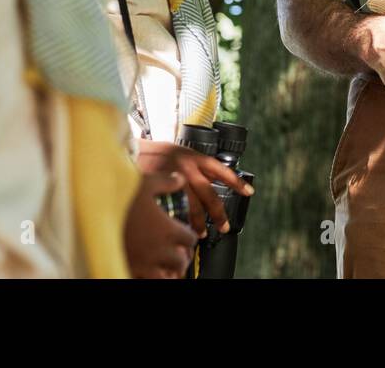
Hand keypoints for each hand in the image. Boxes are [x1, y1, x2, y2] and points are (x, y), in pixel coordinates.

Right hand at [124, 170, 197, 278]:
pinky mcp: (127, 269)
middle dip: (182, 257)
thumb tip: (179, 179)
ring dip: (169, 271)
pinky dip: (150, 276)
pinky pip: (145, 279)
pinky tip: (145, 269)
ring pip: (166, 276)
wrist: (90, 214)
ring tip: (165, 266)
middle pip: (181, 261)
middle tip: (179, 253)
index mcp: (167, 230)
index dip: (190, 237)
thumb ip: (166, 182)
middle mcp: (158, 250)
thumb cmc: (117, 198)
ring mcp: (142, 263)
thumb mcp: (146, 183)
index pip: (190, 239)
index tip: (186, 235)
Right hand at [136, 140, 253, 237]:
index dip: (236, 182)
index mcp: (196, 158)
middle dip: (218, 213)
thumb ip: (200, 167)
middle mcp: (187, 169)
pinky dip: (179, 221)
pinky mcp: (161, 191)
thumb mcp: (185, 154)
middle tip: (224, 226)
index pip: (221, 170)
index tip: (248, 192)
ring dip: (198, 222)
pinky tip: (181, 228)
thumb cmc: (161, 154)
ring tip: (201, 233)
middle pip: (208, 194)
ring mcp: (173, 180)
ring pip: (192, 206)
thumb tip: (217, 181)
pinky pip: (174, 210)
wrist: (135, 152)